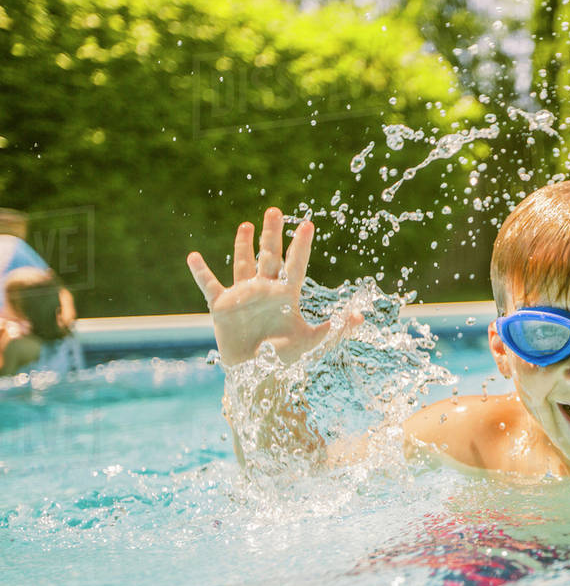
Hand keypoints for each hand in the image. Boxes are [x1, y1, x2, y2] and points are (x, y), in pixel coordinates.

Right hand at [187, 207, 330, 365]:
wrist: (256, 375)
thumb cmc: (284, 358)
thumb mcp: (312, 342)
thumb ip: (335, 328)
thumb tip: (360, 317)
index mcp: (286, 295)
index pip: (295, 265)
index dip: (301, 246)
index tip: (308, 224)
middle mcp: (265, 290)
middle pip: (269, 256)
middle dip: (272, 234)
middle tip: (275, 211)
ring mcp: (243, 295)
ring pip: (243, 263)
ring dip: (243, 245)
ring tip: (245, 225)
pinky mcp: (222, 306)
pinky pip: (209, 285)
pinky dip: (201, 272)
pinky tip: (193, 256)